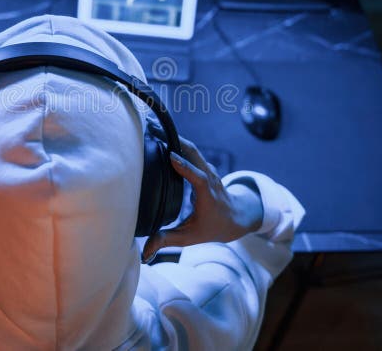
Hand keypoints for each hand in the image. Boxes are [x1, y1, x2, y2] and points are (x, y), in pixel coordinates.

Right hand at [141, 136, 262, 263]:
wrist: (236, 217)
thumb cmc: (212, 227)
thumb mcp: (189, 237)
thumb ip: (167, 241)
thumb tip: (145, 253)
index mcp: (207, 194)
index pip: (198, 177)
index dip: (185, 167)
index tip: (170, 155)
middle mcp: (209, 177)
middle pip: (194, 154)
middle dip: (176, 141)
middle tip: (154, 131)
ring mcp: (207, 169)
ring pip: (191, 148)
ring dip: (174, 138)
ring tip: (152, 128)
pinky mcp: (202, 165)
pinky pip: (189, 150)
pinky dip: (177, 142)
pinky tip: (161, 136)